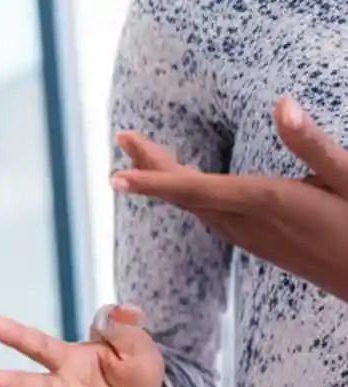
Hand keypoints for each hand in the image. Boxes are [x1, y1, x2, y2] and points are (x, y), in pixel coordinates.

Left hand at [111, 98, 347, 300]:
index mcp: (265, 202)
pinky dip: (187, 193)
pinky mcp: (257, 242)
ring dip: (166, 178)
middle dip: (151, 166)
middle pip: (186, 193)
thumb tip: (282, 103)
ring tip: (142, 151)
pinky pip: (209, 214)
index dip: (152, 181)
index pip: (195, 189)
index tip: (116, 175)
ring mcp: (250, 236)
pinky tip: (182, 181)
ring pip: (195, 205)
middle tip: (124, 136)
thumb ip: (312, 144)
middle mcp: (247, 223)